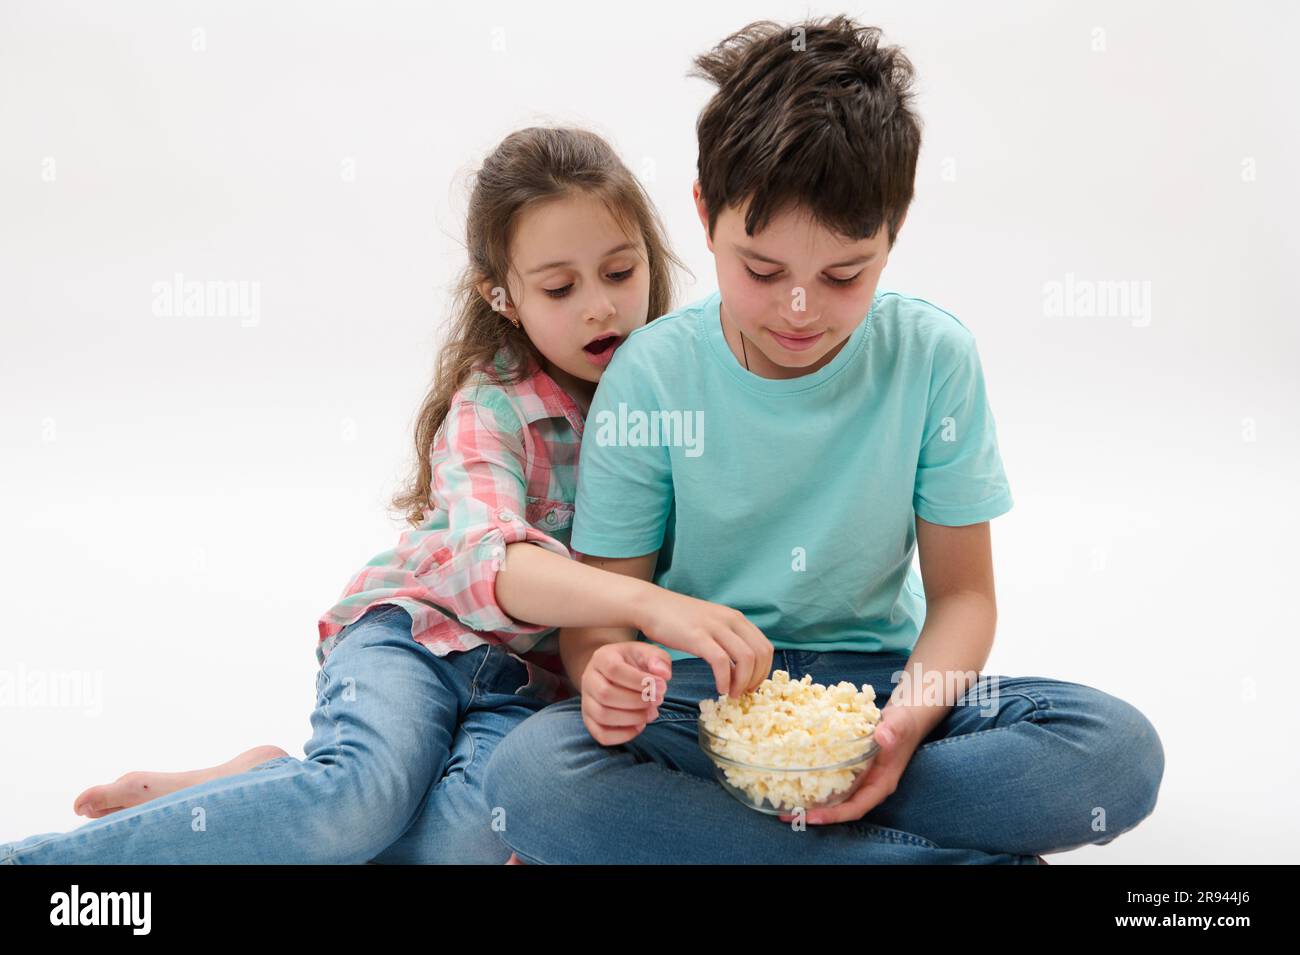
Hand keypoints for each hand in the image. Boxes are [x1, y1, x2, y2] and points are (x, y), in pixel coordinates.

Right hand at [580, 641, 671, 745]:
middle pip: (605, 695)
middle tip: (657, 700)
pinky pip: (602, 735)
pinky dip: (623, 735)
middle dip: (637, 702)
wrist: (615, 672)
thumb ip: (658, 660)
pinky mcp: (590, 721)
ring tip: (651, 713)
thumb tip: (663, 675)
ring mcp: (586, 701)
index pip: (614, 670)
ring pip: (602, 716)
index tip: (662, 686)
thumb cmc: (634, 662)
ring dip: (632, 719)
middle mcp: (589, 679)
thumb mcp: (647, 653)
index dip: (639, 681)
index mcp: (602, 658)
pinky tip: (640, 726)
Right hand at [635, 588, 772, 697]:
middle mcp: (731, 620)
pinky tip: (720, 689)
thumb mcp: (711, 624)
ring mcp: (715, 627)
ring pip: (746, 659)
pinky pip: (721, 662)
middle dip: (756, 679)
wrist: (650, 605)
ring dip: (743, 682)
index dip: (763, 671)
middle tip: (743, 694)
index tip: (752, 686)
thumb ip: (726, 639)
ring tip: (731, 694)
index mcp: (736, 618)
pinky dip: (725, 680)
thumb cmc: (677, 619)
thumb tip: (738, 666)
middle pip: (760, 654)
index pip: (765, 647)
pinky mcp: (698, 637)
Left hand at [779, 704, 926, 824]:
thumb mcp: (899, 725)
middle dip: (814, 814)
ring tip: (782, 805)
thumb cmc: (903, 723)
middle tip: (785, 816)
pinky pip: (829, 780)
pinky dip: (811, 783)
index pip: (856, 807)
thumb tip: (883, 737)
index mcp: (880, 785)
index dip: (835, 815)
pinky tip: (792, 780)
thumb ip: (892, 732)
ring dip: (809, 802)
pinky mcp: (848, 768)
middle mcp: (867, 786)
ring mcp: (857, 779)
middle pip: (839, 808)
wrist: (903, 719)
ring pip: (832, 797)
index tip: (812, 817)